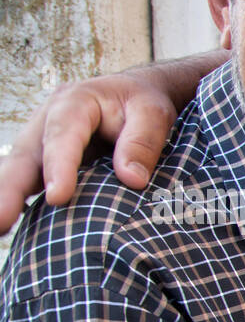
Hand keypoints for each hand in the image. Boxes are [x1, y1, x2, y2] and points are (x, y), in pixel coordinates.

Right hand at [0, 70, 178, 233]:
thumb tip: (132, 179)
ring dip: (8, 198)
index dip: (57, 166)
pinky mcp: (46, 160)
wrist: (135, 95)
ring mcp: (43, 142)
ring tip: (1, 226)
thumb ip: (143, 141)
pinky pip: (30, 181)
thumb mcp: (153, 112)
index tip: (58, 197)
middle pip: (26, 155)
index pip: (62, 134)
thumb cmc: (143, 103)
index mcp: (76, 102)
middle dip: (10, 187)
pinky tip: (11, 226)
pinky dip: (20, 200)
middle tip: (2, 219)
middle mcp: (49, 121)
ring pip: (20, 170)